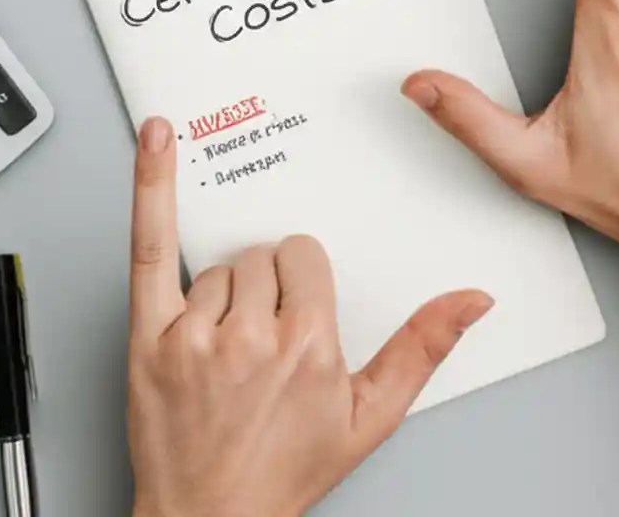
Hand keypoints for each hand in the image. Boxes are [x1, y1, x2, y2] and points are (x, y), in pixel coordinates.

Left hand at [126, 117, 492, 516]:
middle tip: (259, 341)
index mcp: (310, 343)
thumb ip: (422, 348)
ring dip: (221, 293)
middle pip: (260, 257)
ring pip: (216, 265)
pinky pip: (150, 244)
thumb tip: (471, 298)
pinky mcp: (147, 335)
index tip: (294, 315)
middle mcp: (252, 333)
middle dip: (264, 288)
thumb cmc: (285, 470)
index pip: (303, 257)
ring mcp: (194, 332)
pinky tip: (157, 140)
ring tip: (224, 351)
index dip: (300, 284)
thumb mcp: (371, 419)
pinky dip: (152, 185)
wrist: (211, 515)